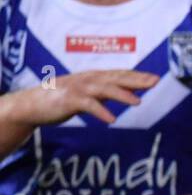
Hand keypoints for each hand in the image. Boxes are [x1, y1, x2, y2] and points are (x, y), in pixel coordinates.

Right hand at [9, 70, 158, 126]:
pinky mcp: (69, 100)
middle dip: (136, 80)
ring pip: (104, 89)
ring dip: (122, 95)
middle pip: (117, 78)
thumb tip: (133, 92)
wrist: (33, 104)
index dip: (138, 76)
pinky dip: (100, 111)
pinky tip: (111, 119)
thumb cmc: (64, 98)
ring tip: (138, 102)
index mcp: (95, 77)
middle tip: (154, 82)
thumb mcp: (90, 93)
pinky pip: (88, 105)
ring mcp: (79, 88)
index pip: (121, 74)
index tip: (156, 78)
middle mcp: (89, 79)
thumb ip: (109, 92)